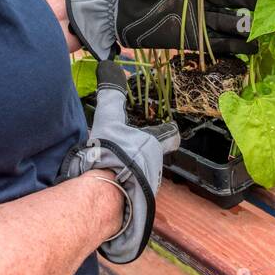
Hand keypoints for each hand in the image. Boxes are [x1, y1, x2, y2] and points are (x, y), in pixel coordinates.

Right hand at [57, 61, 179, 263]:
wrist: (106, 197)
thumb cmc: (113, 157)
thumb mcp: (108, 119)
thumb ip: (110, 95)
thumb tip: (109, 67)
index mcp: (152, 146)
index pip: (167, 136)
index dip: (168, 132)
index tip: (171, 130)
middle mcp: (154, 169)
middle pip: (148, 159)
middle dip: (137, 156)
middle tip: (121, 151)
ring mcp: (144, 190)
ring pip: (138, 177)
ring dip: (127, 174)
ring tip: (109, 169)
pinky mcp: (132, 207)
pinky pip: (127, 195)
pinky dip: (118, 189)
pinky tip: (103, 187)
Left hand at [66, 0, 258, 61]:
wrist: (116, 9)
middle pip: (231, 1)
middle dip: (250, 4)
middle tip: (268, 8)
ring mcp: (199, 19)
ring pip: (228, 23)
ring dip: (245, 28)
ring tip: (261, 33)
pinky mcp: (192, 39)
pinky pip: (216, 43)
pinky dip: (233, 47)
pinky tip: (250, 49)